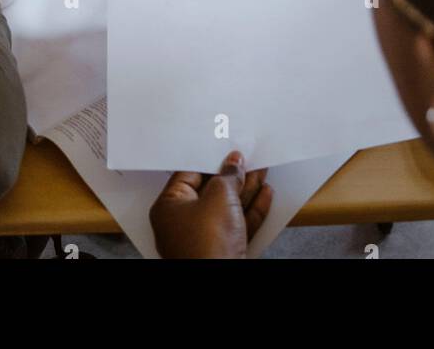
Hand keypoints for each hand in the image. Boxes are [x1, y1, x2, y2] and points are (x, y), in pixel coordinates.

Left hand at [150, 151, 272, 258]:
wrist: (221, 284)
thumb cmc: (208, 244)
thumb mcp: (220, 197)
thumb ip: (229, 175)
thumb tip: (234, 163)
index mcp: (169, 207)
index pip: (189, 174)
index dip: (211, 159)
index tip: (227, 149)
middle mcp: (182, 224)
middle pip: (210, 191)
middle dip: (232, 175)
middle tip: (248, 158)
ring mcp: (203, 240)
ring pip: (227, 208)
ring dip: (246, 189)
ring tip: (261, 170)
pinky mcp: (222, 251)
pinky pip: (237, 224)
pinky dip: (251, 210)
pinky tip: (265, 194)